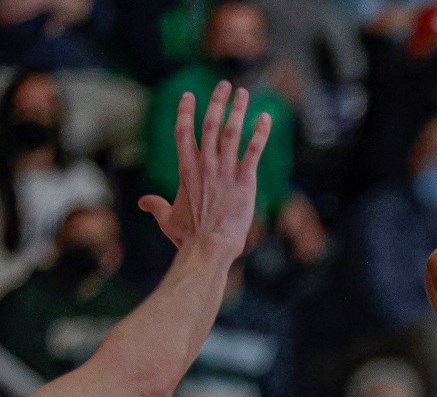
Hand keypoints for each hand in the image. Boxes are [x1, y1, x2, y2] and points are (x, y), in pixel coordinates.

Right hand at [138, 82, 271, 260]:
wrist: (209, 246)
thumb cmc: (188, 236)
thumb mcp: (167, 218)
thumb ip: (156, 206)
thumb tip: (143, 202)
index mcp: (186, 169)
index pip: (183, 132)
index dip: (186, 111)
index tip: (189, 95)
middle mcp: (205, 165)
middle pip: (210, 125)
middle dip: (217, 102)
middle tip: (224, 85)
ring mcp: (225, 171)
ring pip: (232, 132)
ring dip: (238, 110)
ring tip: (244, 93)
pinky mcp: (245, 181)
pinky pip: (254, 152)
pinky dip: (261, 134)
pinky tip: (267, 118)